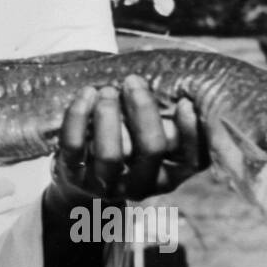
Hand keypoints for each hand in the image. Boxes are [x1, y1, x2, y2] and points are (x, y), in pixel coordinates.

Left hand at [55, 75, 205, 200]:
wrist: (83, 175)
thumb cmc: (128, 142)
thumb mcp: (153, 134)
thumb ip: (169, 116)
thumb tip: (182, 87)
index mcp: (169, 175)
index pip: (192, 160)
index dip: (191, 132)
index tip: (185, 102)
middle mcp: (141, 185)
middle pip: (151, 149)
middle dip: (143, 109)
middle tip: (133, 81)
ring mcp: (105, 183)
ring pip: (111, 153)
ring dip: (109, 114)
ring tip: (108, 90)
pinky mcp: (73, 174)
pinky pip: (74, 145)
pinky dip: (79, 116)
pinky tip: (87, 94)